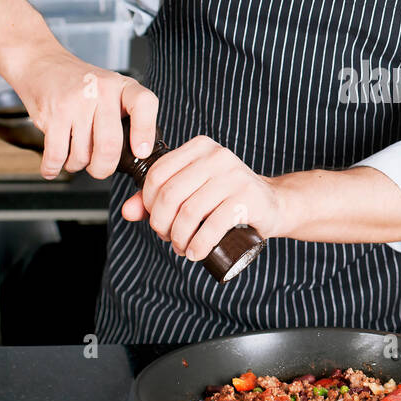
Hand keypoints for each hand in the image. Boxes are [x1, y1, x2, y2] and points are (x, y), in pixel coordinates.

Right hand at [6, 44, 158, 179]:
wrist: (42, 64)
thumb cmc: (81, 84)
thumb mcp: (112, 88)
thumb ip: (126, 114)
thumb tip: (138, 154)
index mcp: (122, 86)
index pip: (144, 104)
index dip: (145, 132)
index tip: (141, 152)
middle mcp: (101, 91)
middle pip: (110, 144)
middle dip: (104, 168)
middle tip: (100, 169)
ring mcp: (76, 102)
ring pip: (82, 154)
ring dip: (77, 165)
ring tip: (75, 158)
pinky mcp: (53, 114)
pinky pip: (56, 154)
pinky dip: (53, 167)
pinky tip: (53, 167)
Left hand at [120, 135, 285, 261]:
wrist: (273, 204)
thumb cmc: (227, 198)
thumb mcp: (194, 190)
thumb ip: (159, 197)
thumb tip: (127, 211)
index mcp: (199, 148)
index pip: (157, 174)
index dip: (149, 203)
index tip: (158, 220)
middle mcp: (216, 156)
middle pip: (170, 195)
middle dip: (162, 225)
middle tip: (169, 238)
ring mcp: (234, 175)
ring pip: (189, 212)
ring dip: (179, 239)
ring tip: (182, 248)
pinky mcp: (247, 198)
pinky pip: (213, 224)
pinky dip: (199, 244)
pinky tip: (196, 253)